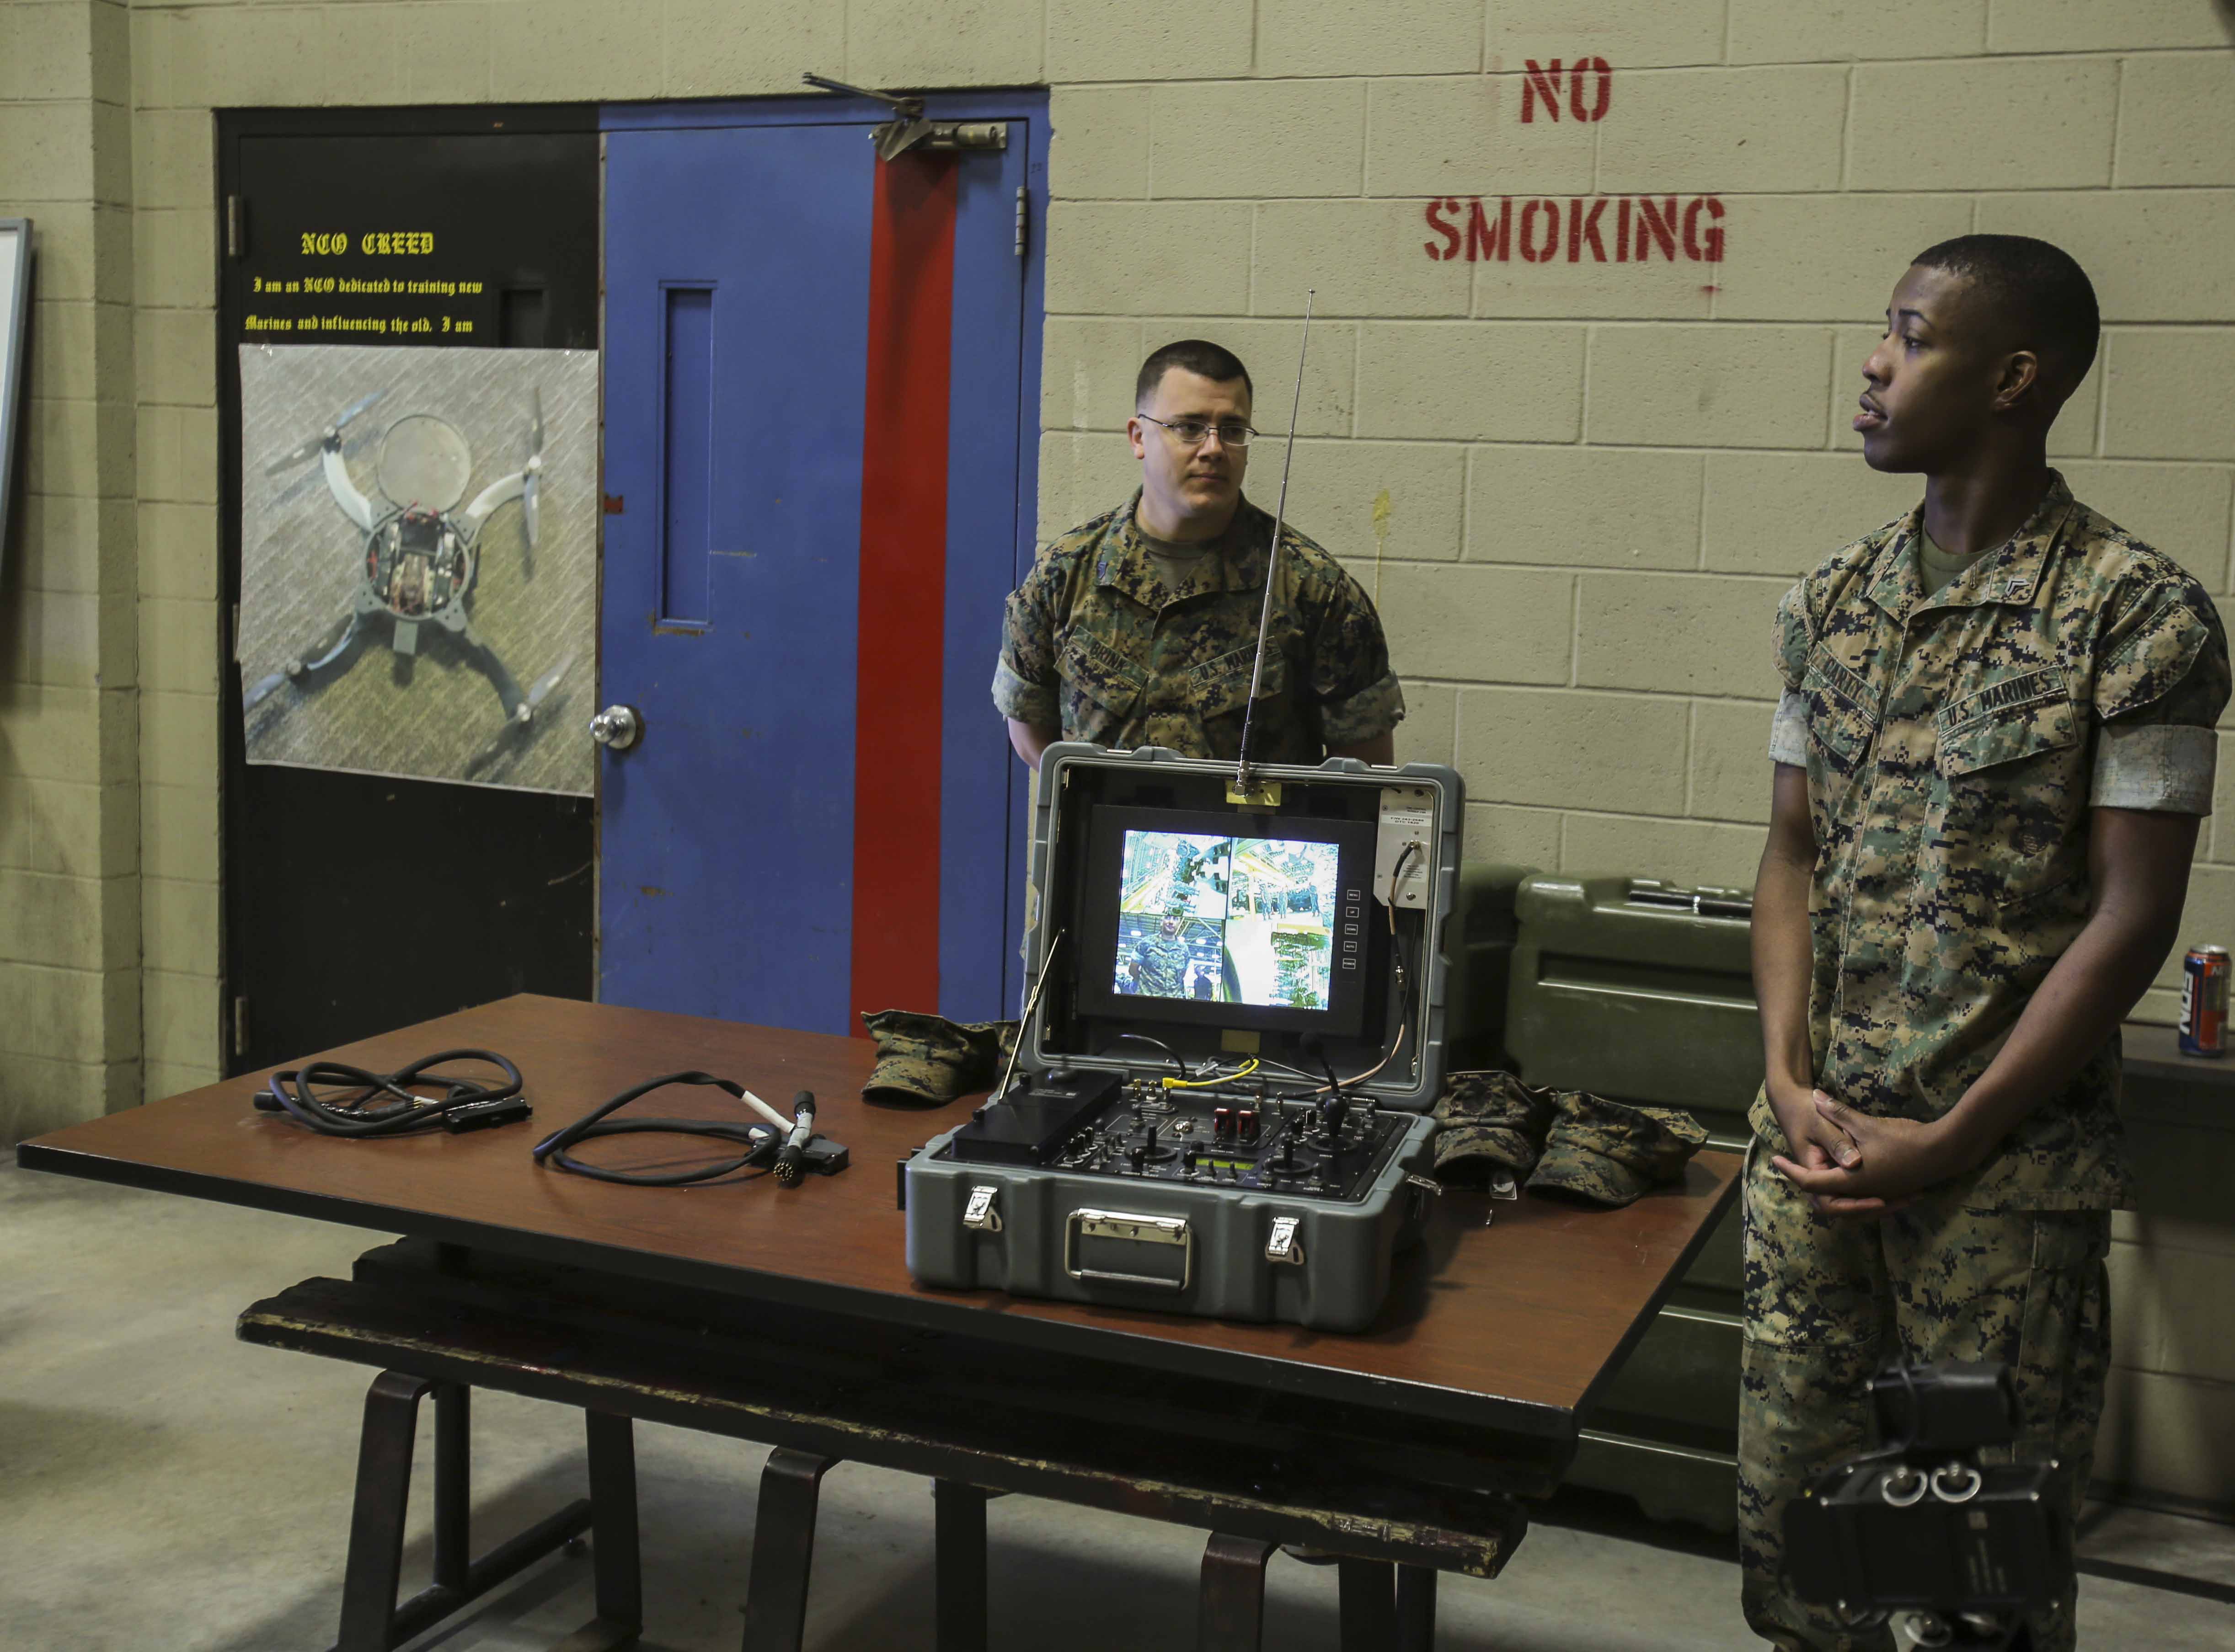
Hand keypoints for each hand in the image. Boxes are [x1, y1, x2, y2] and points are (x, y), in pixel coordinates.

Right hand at [1765, 1082, 1895, 1219]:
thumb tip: (1854, 1162)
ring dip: (1878, 1205)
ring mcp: (1832, 1175)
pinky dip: (1879, 1196)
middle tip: (1899, 1201)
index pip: (1830, 1195)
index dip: (1852, 1202)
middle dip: (1869, 1208)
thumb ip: (1837, 1143)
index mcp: (1813, 1165)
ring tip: (1910, 1197)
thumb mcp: (1820, 1123)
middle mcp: (1822, 1176)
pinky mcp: (1842, 1172)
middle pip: (1840, 1206)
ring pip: (1851, 1203)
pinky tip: (1905, 1190)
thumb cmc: (1804, 1110)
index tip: (1881, 1201)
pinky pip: (1858, 1193)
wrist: (1793, 1102)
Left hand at [1771, 1095, 1967, 1216]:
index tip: (1775, 1160)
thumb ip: (1836, 1113)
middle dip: (1807, 1185)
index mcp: (1850, 1180)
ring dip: (1828, 1191)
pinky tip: (1846, 1175)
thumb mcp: (1865, 1124)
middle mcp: (1861, 1193)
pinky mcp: (1891, 1191)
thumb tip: (1814, 1096)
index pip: (1809, 1183)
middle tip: (1792, 1167)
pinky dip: (1849, 1191)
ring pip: (1844, 1201)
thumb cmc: (1904, 1140)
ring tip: (1815, 1172)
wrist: (1945, 1151)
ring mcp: (1878, 1194)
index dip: (1789, 1172)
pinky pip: (1862, 1197)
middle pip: (1824, 1199)